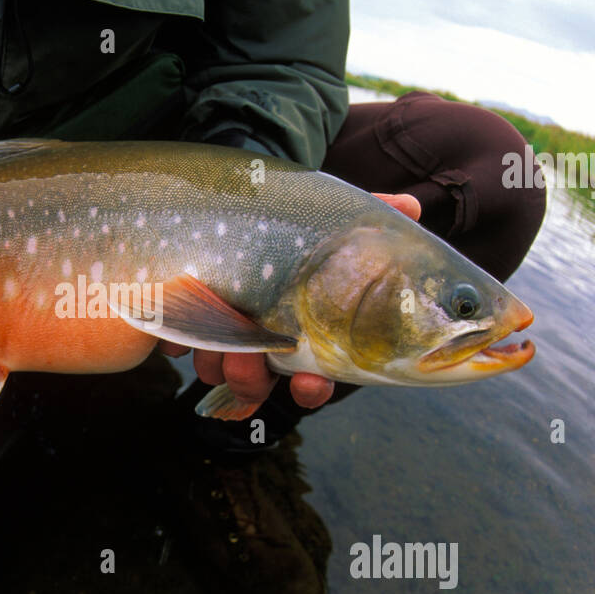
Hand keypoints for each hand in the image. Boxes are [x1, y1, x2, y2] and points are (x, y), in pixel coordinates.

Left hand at [161, 192, 421, 409]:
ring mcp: (218, 336)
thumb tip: (413, 206)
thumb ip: (369, 216)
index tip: (308, 381)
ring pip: (218, 370)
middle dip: (253, 380)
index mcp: (299, 332)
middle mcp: (259, 343)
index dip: (310, 388)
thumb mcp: (327, 217)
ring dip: (218, 358)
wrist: (218, 205)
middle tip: (249, 362)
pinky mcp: (182, 325)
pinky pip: (182, 346)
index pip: (310, 378)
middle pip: (258, 384)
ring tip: (216, 332)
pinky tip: (182, 313)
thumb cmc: (287, 222)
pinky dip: (183, 334)